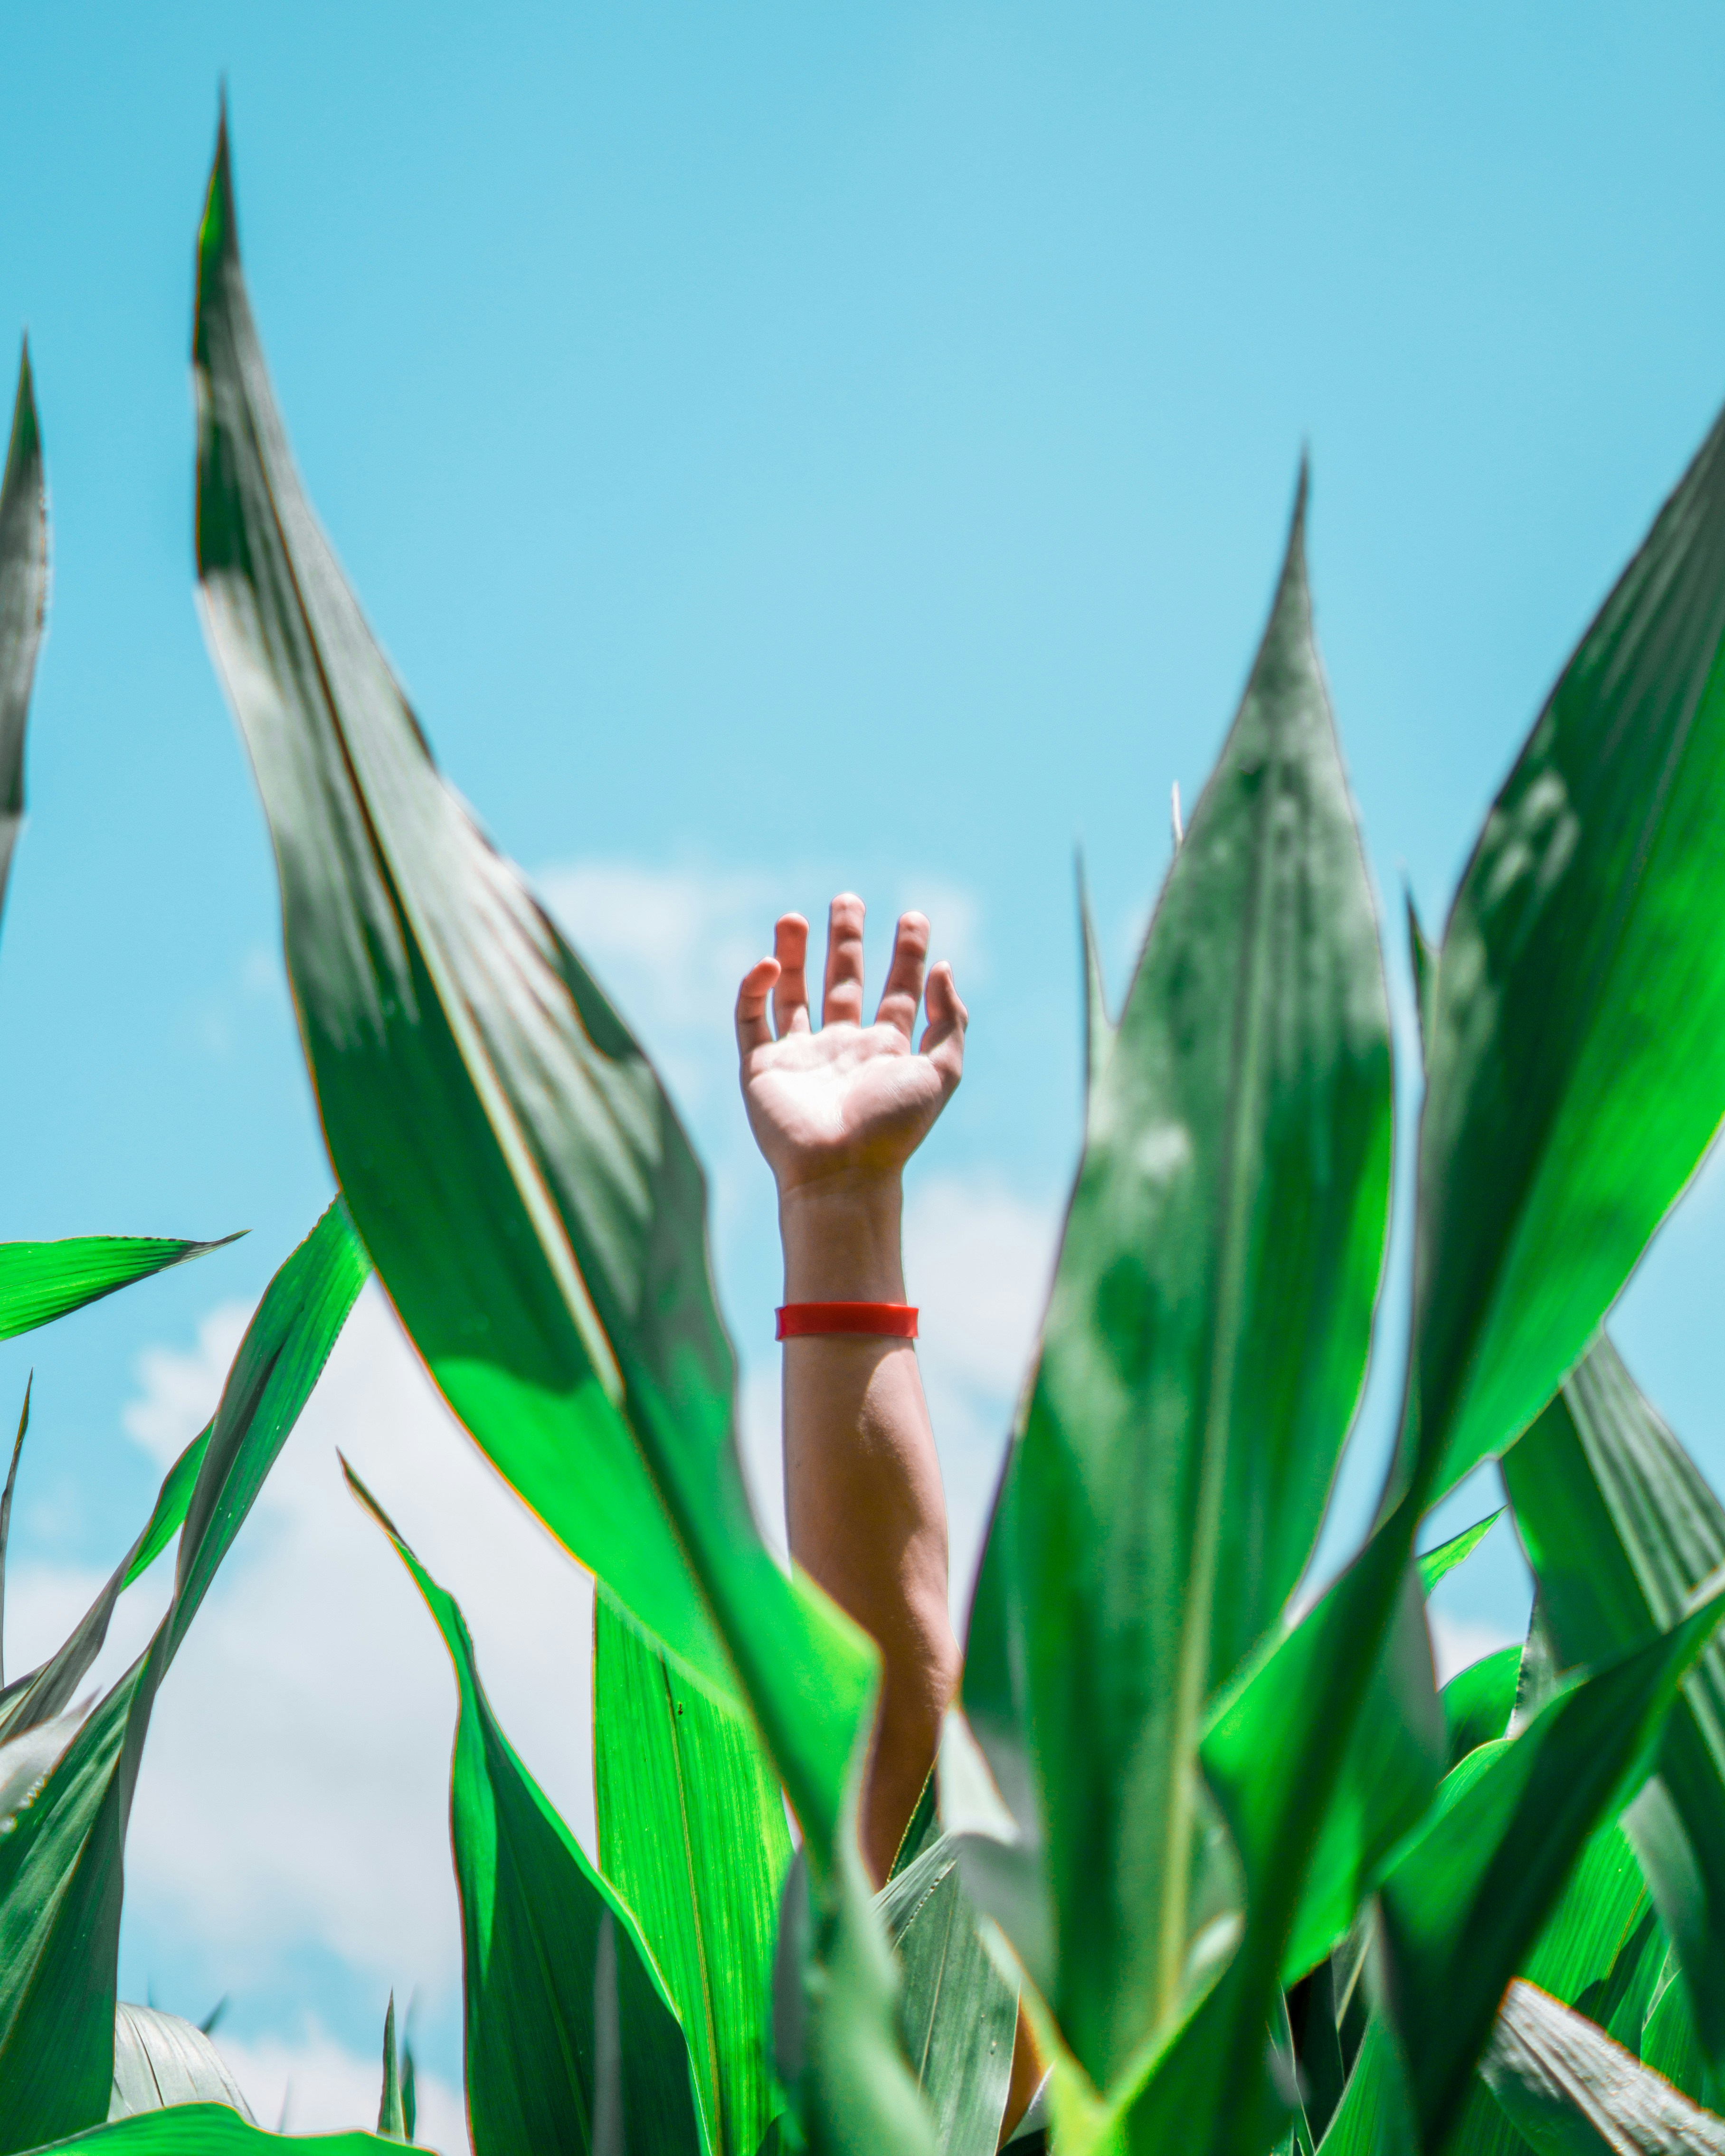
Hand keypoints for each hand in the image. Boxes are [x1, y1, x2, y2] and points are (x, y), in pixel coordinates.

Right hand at [735, 895, 967, 1199]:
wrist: (840, 1172)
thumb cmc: (892, 1127)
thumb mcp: (942, 1071)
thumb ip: (949, 1019)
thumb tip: (944, 967)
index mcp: (886, 1051)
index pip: (898, 991)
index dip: (908, 954)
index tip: (914, 917)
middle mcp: (843, 1048)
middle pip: (843, 982)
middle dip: (846, 941)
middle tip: (848, 899)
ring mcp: (800, 1057)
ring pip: (793, 993)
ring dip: (793, 954)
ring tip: (795, 916)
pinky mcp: (760, 1067)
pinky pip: (749, 1018)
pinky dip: (753, 987)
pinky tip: (768, 963)